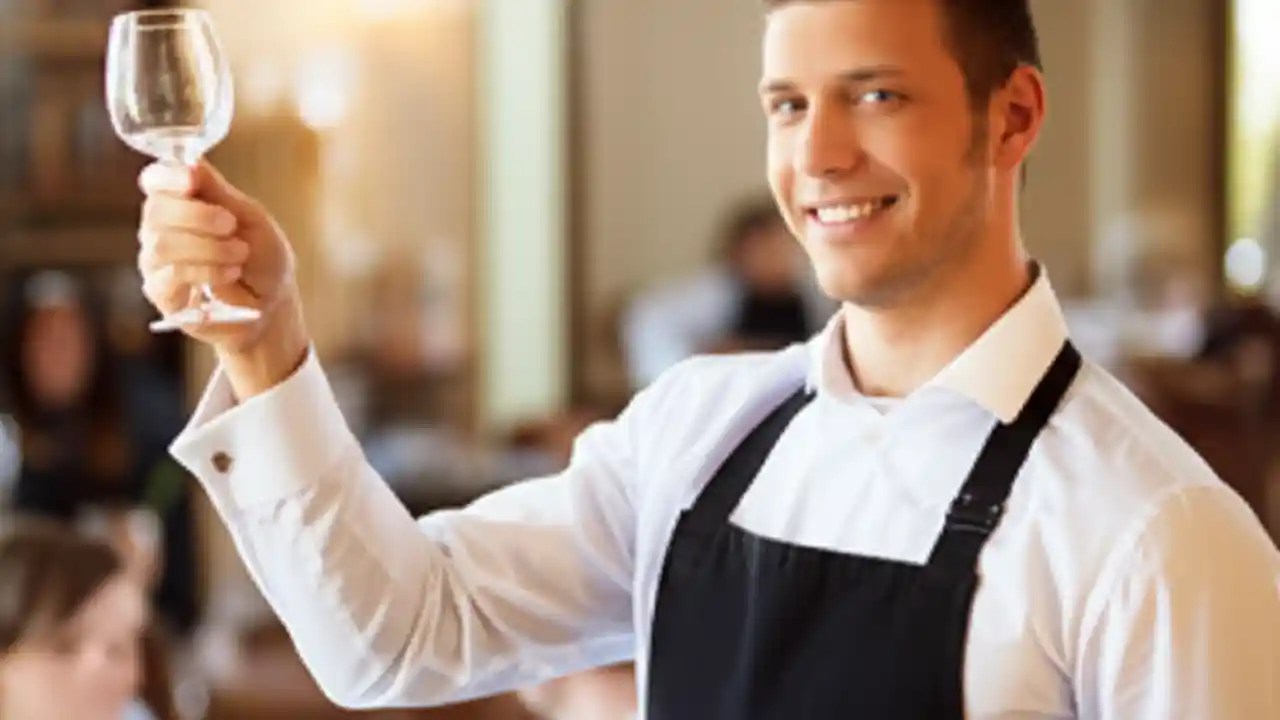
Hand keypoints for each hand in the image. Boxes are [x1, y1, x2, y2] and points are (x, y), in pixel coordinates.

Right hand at [138, 160, 308, 396]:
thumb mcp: (250, 218)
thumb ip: (218, 191)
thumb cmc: (262, 259)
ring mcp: (157, 263)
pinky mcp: (162, 294)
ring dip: (208, 247)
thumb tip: (190, 160)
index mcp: (181, 204)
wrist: (274, 305)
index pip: (155, 181)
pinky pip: (170, 275)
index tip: (191, 179)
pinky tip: (229, 274)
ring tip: (238, 254)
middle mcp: (161, 229)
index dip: (168, 176)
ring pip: (162, 244)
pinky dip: (205, 270)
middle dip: (198, 215)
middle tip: (231, 225)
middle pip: (156, 210)